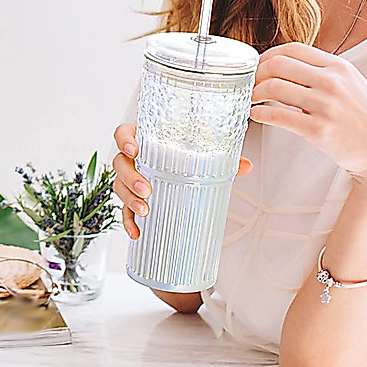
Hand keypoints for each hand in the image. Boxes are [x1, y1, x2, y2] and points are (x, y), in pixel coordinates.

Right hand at [112, 123, 251, 239]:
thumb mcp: (204, 154)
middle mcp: (133, 158)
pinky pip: (125, 211)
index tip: (134, 150)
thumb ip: (223, 157)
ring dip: (129, 199)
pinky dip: (129, 222)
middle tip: (148, 189)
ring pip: (119, 187)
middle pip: (119, 163)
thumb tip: (246, 165)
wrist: (186, 173)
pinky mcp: (133, 200)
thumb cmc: (188, 155)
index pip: (123, 133)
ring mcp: (131, 180)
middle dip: (131, 177)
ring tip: (145, 210)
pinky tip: (136, 233)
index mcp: (145, 138)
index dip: (124, 140)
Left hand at [249, 42, 366, 181]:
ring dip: (254, 93)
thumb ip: (321, 72)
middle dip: (257, 73)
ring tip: (251, 100)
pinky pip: (278, 116)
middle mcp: (332, 82)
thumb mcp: (350, 83)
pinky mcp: (318, 130)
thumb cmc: (363, 117)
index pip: (292, 49)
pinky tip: (256, 115)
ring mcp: (325, 106)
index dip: (268, 56)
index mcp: (338, 67)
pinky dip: (260, 114)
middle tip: (250, 84)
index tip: (258, 67)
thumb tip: (284, 65)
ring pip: (274, 88)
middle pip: (278, 65)